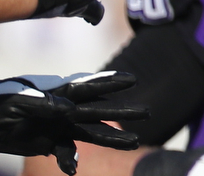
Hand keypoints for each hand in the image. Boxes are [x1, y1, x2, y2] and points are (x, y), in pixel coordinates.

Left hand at [0, 71, 146, 173]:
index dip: (110, 82)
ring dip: (110, 138)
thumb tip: (68, 110)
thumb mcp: (18, 101)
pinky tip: (72, 170)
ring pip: (90, 132)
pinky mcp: (50, 143)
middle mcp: (65, 109)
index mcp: (59, 92)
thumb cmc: (0, 104)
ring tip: (132, 144)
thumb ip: (43, 103)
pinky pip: (66, 152)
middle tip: (147, 112)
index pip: (88, 86)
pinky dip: (70, 160)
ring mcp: (60, 127)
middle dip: (122, 111)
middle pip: (98, 110)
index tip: (131, 80)